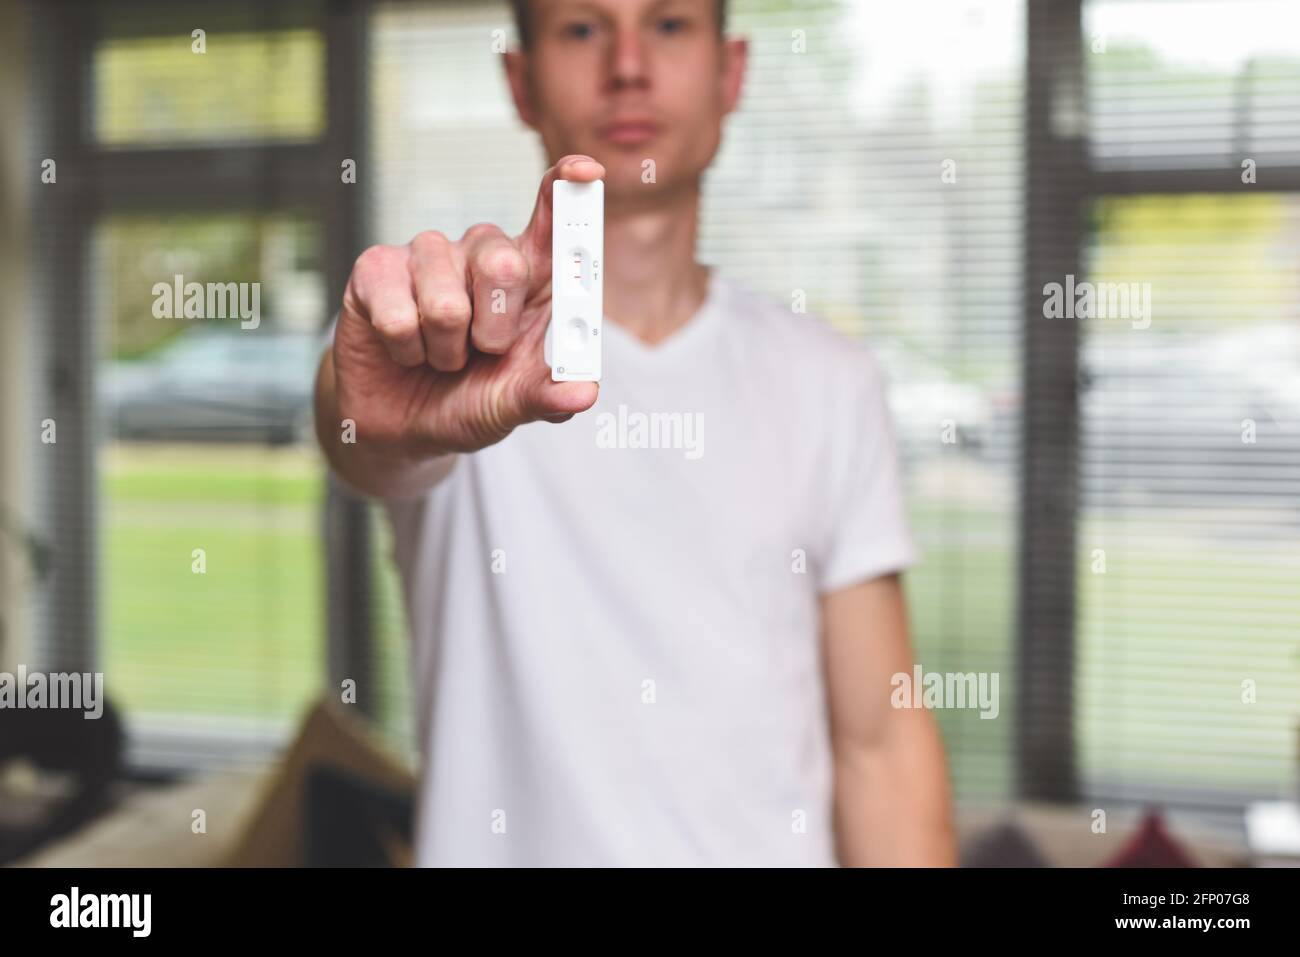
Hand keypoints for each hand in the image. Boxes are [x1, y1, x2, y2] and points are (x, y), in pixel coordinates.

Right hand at [332, 154, 604, 461]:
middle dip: (496, 332)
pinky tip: (404, 349)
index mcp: (529, 276)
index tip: (587, 171)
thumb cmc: (469, 399)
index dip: (567, 190)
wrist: (401, 425)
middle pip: (504, 264)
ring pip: (446, 305)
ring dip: (445, 352)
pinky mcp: (376, 267)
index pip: (552, 221)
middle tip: (483, 353)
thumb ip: (548, 395)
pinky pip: (399, 316)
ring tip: (441, 357)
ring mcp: (428, 254)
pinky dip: (406, 351)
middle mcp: (481, 253)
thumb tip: (585, 392)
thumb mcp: (513, 403)